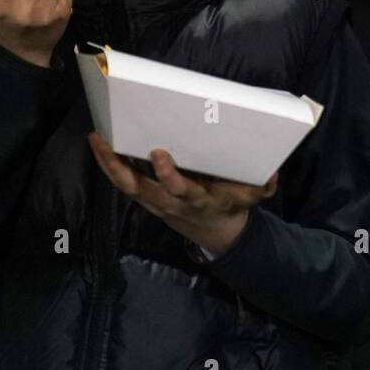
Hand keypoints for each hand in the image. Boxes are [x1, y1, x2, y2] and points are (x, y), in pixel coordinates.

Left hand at [88, 133, 278, 255]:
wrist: (215, 233)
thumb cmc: (230, 206)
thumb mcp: (250, 199)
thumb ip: (262, 187)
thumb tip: (273, 174)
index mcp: (196, 200)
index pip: (179, 190)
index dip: (168, 175)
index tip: (160, 154)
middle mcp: (169, 202)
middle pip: (137, 188)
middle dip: (118, 166)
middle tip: (103, 140)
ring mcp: (154, 202)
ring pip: (125, 185)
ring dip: (108, 163)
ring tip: (96, 136)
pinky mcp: (146, 198)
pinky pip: (124, 182)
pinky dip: (111, 165)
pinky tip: (101, 144)